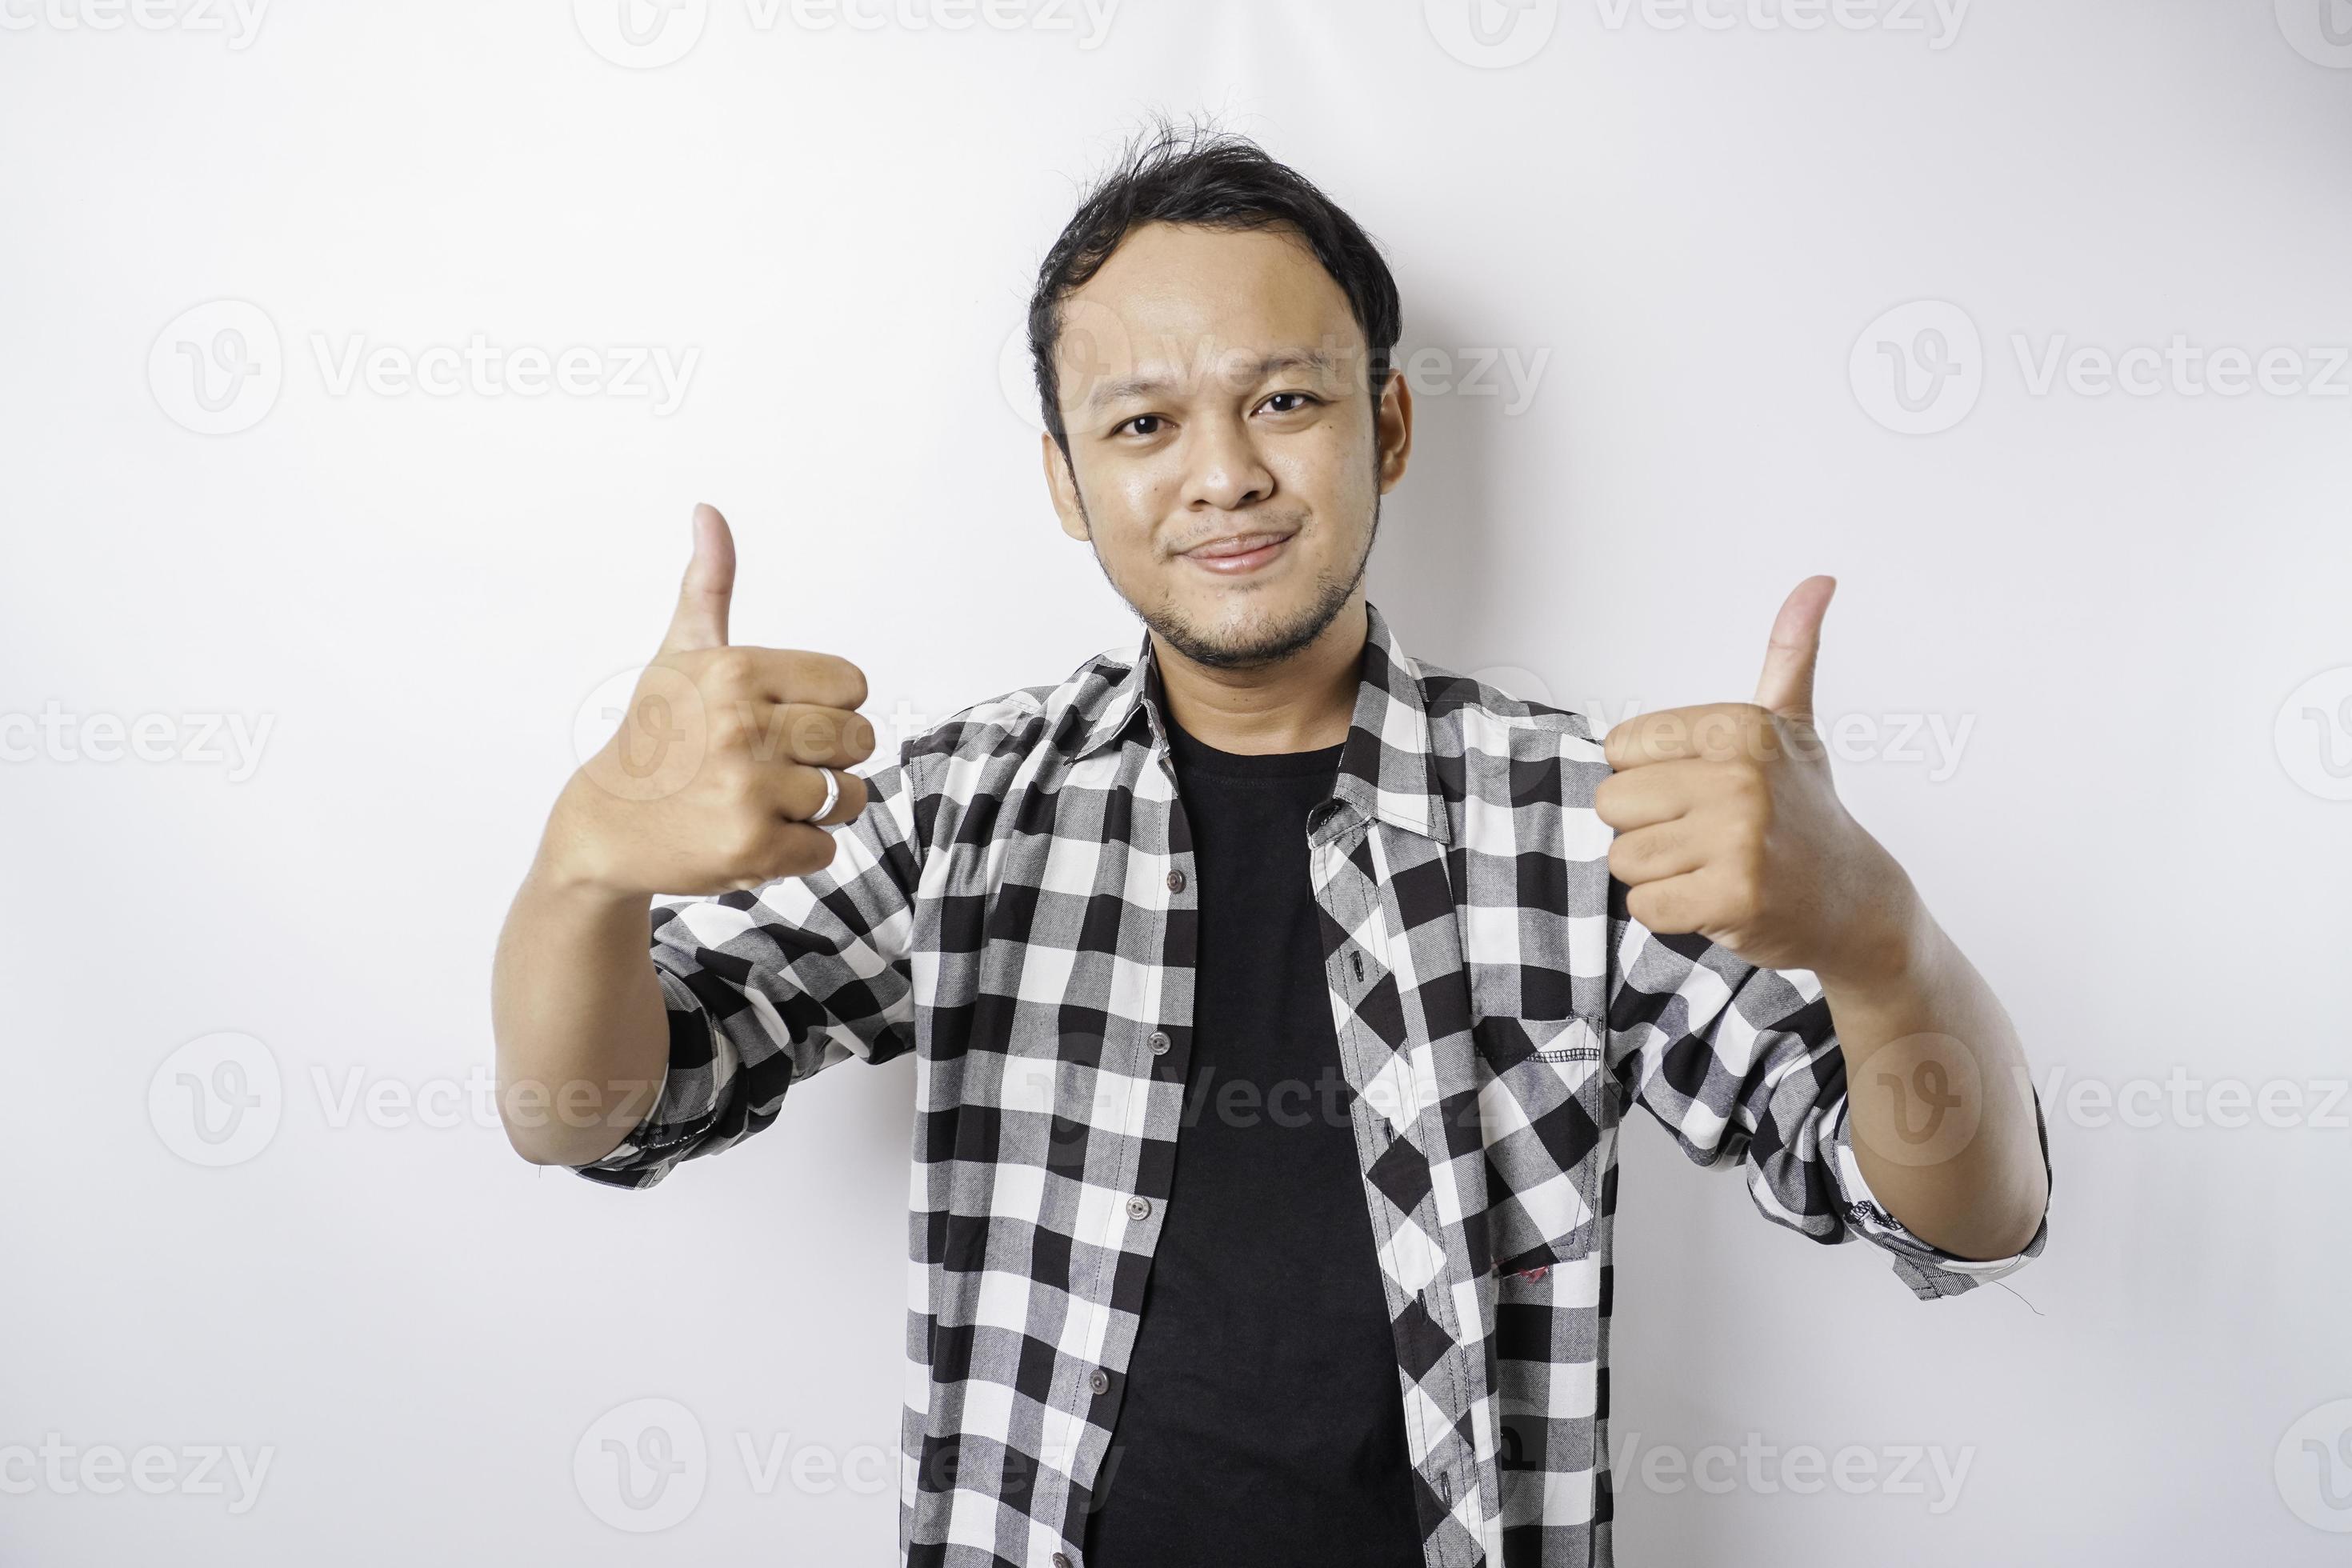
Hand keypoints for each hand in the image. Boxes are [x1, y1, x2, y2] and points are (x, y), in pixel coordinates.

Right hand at [543, 503, 873, 897]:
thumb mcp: (682, 653)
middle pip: (860, 740)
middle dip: (829, 758)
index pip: (852, 686)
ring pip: (850, 796)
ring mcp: (746, 790)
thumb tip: (708, 511)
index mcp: (735, 671)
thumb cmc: (658, 732)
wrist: (606, 825)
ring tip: (763, 801)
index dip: (828, 707)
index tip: (783, 718)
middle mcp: (740, 725)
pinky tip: (751, 834)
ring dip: (818, 807)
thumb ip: (709, 585)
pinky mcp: (752, 848)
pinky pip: (827, 847)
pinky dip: (799, 850)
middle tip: (774, 765)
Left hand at [1594, 576, 1915, 983]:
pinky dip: (1670, 913)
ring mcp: (1739, 839)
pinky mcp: (1734, 897)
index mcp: (1740, 726)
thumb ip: (1790, 653)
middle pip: (1611, 804)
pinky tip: (1715, 901)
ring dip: (1658, 874)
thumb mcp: (1794, 725)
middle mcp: (1740, 776)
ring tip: (1712, 866)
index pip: (1620, 748)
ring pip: (1623, 858)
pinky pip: (1643, 907)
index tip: (1702, 790)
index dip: (1649, 778)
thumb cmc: (1805, 810)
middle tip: (1704, 836)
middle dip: (1647, 828)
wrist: (1856, 902)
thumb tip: (1818, 580)